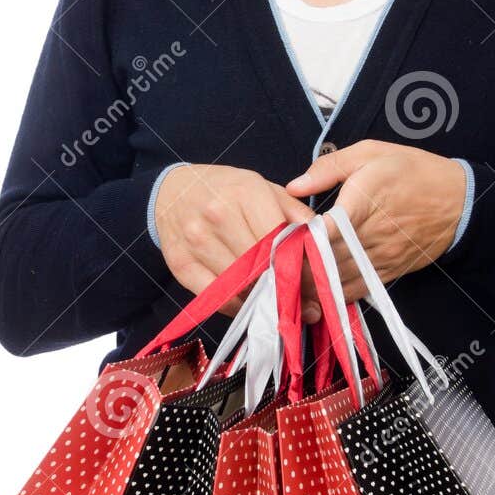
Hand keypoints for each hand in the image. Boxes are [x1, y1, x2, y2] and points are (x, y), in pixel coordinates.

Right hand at [154, 164, 312, 313]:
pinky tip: (251, 302)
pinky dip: (238, 306)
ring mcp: (196, 241)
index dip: (299, 265)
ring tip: (283, 307)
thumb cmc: (225, 191)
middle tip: (305, 303)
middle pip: (262, 265)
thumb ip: (295, 212)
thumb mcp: (262, 187)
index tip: (316, 282)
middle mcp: (218, 215)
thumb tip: (323, 241)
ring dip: (264, 301)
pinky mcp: (181, 265)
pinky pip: (217, 298)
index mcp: (245, 192)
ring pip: (241, 285)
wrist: (171, 191)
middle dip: (286, 287)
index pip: (280, 239)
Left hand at [285, 141, 467, 319]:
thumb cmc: (414, 172)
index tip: (275, 241)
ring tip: (285, 281)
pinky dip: (333, 293)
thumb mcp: (372, 153)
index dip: (296, 242)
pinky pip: (355, 291)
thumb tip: (294, 185)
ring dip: (311, 284)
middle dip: (296, 268)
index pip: (321, 234)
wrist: (460, 201)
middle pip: (324, 263)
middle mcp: (371, 237)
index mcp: (362, 204)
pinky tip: (315, 290)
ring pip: (337, 282)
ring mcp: (381, 259)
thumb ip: (329, 167)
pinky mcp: (389, 273)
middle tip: (269, 267)